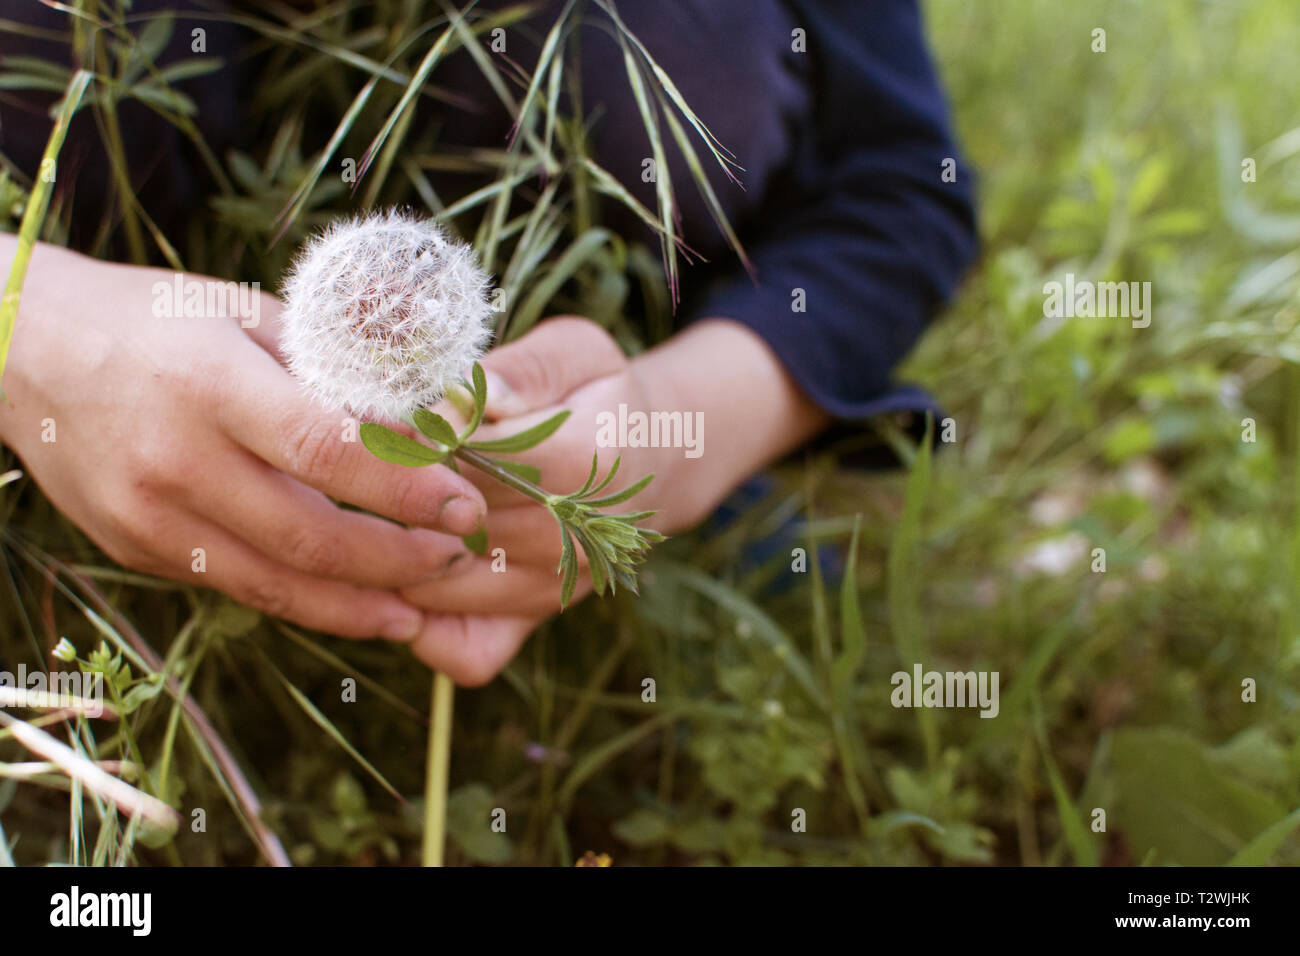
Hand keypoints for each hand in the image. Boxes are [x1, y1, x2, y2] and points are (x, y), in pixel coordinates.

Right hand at [0, 238, 485, 639]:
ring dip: (359, 605)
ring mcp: (149, 517)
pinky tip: (352, 603)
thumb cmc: (153, 320)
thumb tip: (430, 416)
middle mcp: (175, 460)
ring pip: (275, 585)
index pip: (327, 451)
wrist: (22, 352)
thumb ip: (333, 366)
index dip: (406, 488)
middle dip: (399, 558)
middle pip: (310, 536)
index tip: (465, 504)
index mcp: (210, 383)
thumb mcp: (245, 312)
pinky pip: (237, 586)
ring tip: (417, 608)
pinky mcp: (138, 549)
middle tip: (457, 555)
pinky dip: (303, 602)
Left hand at [399, 316, 828, 683]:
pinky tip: (401, 572)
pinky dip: (419, 626)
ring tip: (360, 511)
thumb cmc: (599, 395)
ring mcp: (548, 591)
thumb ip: (522, 368)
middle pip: (442, 527)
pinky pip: (461, 651)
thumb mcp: (576, 352)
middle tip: (348, 462)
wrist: (651, 463)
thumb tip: (465, 398)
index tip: (371, 415)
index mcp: (580, 462)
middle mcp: (567, 541)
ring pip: (434, 589)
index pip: (468, 460)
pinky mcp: (531, 622)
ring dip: (386, 556)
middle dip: (386, 494)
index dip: (411, 438)